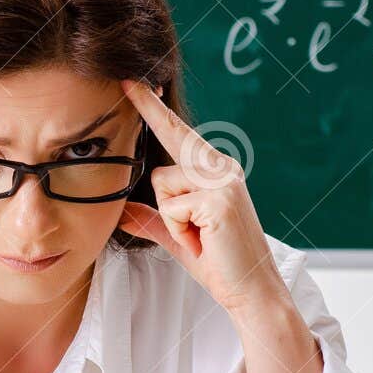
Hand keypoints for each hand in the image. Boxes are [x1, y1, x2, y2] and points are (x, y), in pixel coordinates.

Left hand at [115, 80, 288, 315]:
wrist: (251, 290)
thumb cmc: (219, 263)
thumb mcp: (178, 236)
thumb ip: (152, 219)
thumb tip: (121, 211)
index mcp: (214, 170)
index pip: (176, 134)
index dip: (152, 108)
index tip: (131, 81)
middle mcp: (222, 167)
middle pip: (161, 168)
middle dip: (166, 197)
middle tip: (169, 171)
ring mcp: (223, 180)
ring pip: (163, 187)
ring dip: (173, 221)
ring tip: (201, 238)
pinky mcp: (219, 198)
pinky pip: (172, 207)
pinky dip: (181, 231)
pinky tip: (205, 242)